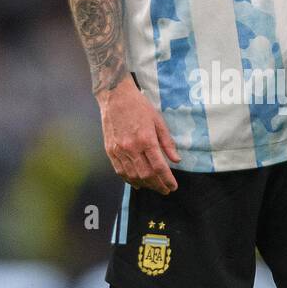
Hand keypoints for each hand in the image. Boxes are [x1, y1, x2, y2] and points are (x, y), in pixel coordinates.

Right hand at [97, 76, 180, 193]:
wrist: (115, 97)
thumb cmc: (139, 106)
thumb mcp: (158, 121)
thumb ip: (167, 143)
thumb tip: (176, 160)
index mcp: (146, 139)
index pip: (159, 167)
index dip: (167, 180)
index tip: (173, 187)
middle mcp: (131, 148)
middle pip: (146, 175)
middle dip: (158, 186)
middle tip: (165, 190)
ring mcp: (119, 150)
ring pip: (132, 176)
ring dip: (145, 185)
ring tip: (154, 187)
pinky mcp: (110, 151)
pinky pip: (120, 171)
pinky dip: (129, 180)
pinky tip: (137, 183)